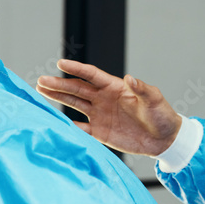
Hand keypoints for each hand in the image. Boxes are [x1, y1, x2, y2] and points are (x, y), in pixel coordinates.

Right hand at [36, 59, 180, 156]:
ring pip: (74, 104)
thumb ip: (142, 89)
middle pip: (76, 89)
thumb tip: (129, 78)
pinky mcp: (99, 132)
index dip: (76, 69)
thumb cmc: (162, 115)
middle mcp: (103, 99)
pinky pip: (80, 127)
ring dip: (58, 98)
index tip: (61, 63)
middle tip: (41, 80)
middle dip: (59, 84)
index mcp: (114, 87)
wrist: (164, 140)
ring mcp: (99, 115)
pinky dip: (67, 124)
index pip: (91, 75)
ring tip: (40, 91)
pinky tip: (54, 118)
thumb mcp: (154, 99)